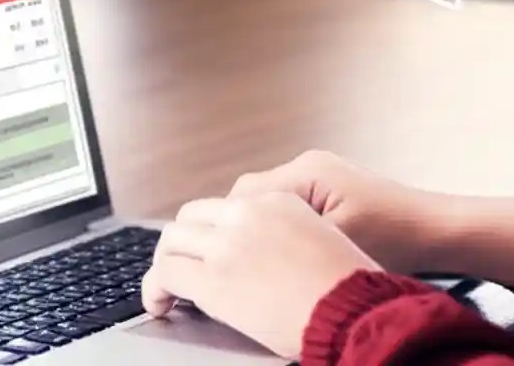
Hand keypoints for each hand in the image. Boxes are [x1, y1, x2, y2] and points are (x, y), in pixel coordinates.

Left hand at [142, 192, 379, 359]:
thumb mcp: (327, 236)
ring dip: (164, 261)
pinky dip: (155, 287)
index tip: (207, 251)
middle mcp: (249, 213)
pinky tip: (158, 303)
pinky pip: (166, 272)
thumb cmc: (352, 287)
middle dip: (182, 242)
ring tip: (163, 287)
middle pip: (192, 216)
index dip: (211, 232)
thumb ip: (287, 231)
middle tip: (179, 266)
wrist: (358, 312)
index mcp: (278, 201)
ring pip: (172, 240)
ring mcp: (228, 243)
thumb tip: (262, 249)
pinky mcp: (213, 278)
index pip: (226, 206)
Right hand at [228, 150, 453, 273]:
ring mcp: (319, 176)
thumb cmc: (395, 238)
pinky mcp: (329, 190)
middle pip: (252, 195)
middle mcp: (308, 165)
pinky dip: (284, 227)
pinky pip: (290, 206)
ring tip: (268, 258)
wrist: (438, 233)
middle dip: (244, 227)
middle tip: (245, 260)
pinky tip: (293, 252)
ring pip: (270, 202)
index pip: (243, 194)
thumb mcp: (334, 241)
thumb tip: (245, 239)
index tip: (228, 254)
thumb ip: (286, 234)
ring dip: (265, 228)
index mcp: (306, 172)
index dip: (230, 225)